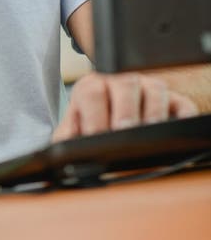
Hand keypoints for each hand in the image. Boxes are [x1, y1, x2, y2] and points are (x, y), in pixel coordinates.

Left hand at [53, 71, 196, 141]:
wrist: (113, 105)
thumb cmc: (92, 120)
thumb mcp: (74, 127)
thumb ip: (65, 139)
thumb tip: (58, 158)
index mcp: (93, 86)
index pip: (91, 93)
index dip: (94, 116)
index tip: (96, 137)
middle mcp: (121, 81)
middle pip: (125, 84)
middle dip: (124, 109)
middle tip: (123, 132)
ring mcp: (149, 88)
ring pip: (155, 89)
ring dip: (152, 112)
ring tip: (148, 133)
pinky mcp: (173, 100)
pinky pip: (182, 104)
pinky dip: (182, 116)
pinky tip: (175, 130)